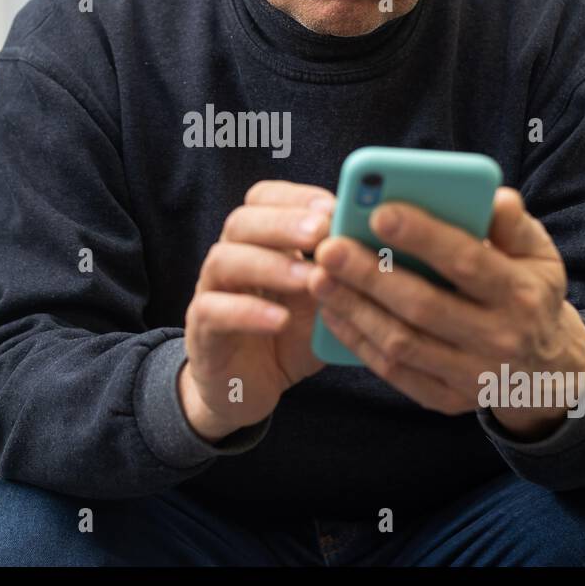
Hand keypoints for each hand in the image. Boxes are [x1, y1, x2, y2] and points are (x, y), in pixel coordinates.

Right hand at [180, 180, 335, 441]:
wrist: (252, 387)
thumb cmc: (292, 336)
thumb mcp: (325, 301)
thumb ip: (342, 274)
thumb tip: (382, 245)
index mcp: (259, 241)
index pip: (264, 199)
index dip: (296, 197)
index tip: (333, 206)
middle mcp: (230, 257)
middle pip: (242, 222)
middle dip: (284, 223)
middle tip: (322, 232)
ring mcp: (211, 292)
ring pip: (224, 261)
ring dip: (271, 265)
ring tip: (309, 279)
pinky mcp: (202, 330)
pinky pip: (214, 311)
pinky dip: (248, 313)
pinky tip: (280, 320)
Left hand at [307, 187, 584, 440]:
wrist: (547, 372)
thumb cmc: (529, 294)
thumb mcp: (538, 255)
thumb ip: (514, 224)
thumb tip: (494, 197)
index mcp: (520, 293)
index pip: (467, 261)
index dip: (423, 237)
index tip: (380, 211)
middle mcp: (498, 338)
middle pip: (424, 306)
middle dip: (371, 275)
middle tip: (328, 248)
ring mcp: (471, 375)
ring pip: (402, 343)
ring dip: (354, 310)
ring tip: (318, 277)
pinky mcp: (446, 400)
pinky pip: (394, 372)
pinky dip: (359, 342)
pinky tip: (332, 313)